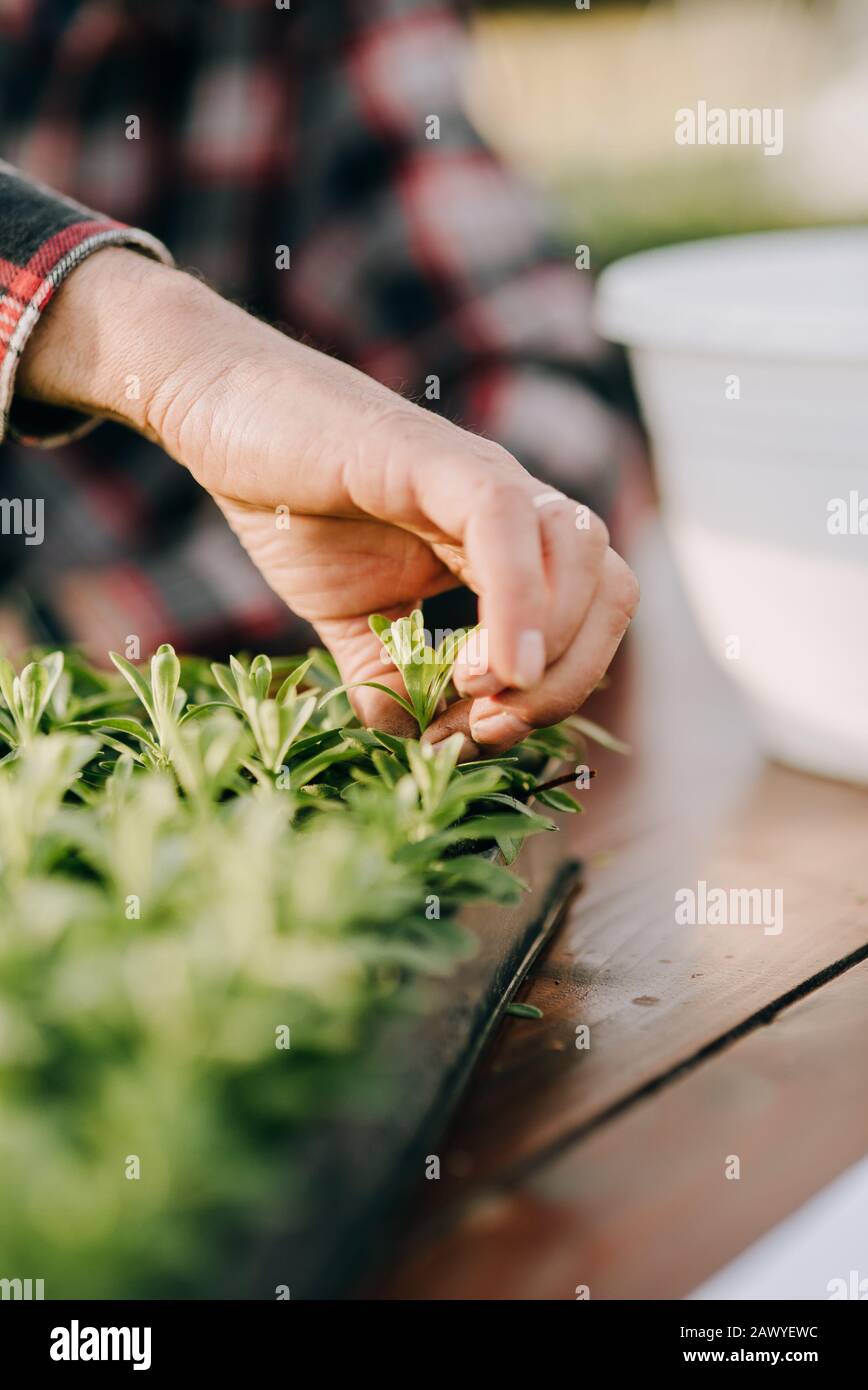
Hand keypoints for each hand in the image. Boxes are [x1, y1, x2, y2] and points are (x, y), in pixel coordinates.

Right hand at [18, 248, 638, 753]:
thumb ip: (389, 676)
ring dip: (549, 651)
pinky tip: (493, 670)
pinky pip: (506, 524)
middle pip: (612, 592)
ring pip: (583, 559)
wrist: (217, 411)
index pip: (588, 618)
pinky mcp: (432, 457)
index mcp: (503, 542)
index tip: (481, 733)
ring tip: (473, 691)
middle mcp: (512, 504)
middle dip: (567, 681)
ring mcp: (479, 474)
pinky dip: (518, 602)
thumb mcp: (345, 617)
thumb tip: (418, 736)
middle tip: (486, 724)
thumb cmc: (286, 501)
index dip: (557, 690)